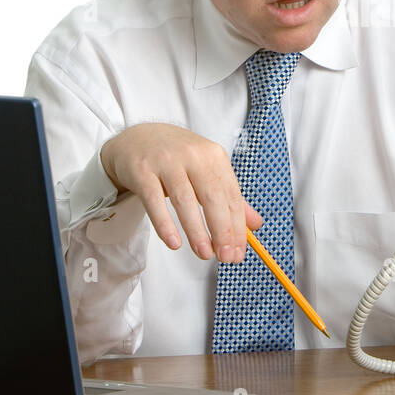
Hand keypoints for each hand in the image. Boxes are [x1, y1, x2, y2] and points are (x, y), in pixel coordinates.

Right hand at [100, 123, 261, 261]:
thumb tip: (256, 224)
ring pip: (185, 200)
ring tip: (204, 254)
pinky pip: (154, 201)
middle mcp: (193, 155)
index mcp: (214, 156)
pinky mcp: (142, 170)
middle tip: (225, 257)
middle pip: (212, 197)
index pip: (231, 196)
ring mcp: (167, 162)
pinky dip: (165, 223)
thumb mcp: (207, 171)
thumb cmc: (179, 159)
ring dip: (196, 231)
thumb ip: (229, 197)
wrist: (139, 138)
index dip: (237, 227)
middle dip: (222, 230)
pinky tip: (174, 242)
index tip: (238, 252)